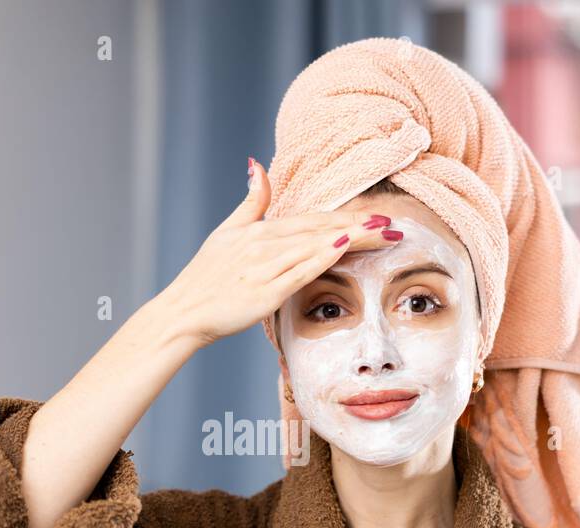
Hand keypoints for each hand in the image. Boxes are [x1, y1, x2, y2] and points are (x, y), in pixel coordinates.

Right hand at [153, 157, 399, 346]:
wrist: (183, 311)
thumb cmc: (206, 276)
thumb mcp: (227, 230)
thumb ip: (250, 201)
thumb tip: (257, 165)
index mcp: (261, 229)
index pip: (313, 219)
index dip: (347, 216)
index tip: (378, 215)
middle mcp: (265, 242)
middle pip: (322, 229)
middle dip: (361, 225)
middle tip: (395, 223)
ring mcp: (265, 265)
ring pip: (316, 246)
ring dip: (353, 237)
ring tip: (385, 234)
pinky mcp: (265, 290)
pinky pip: (298, 270)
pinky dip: (322, 256)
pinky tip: (345, 246)